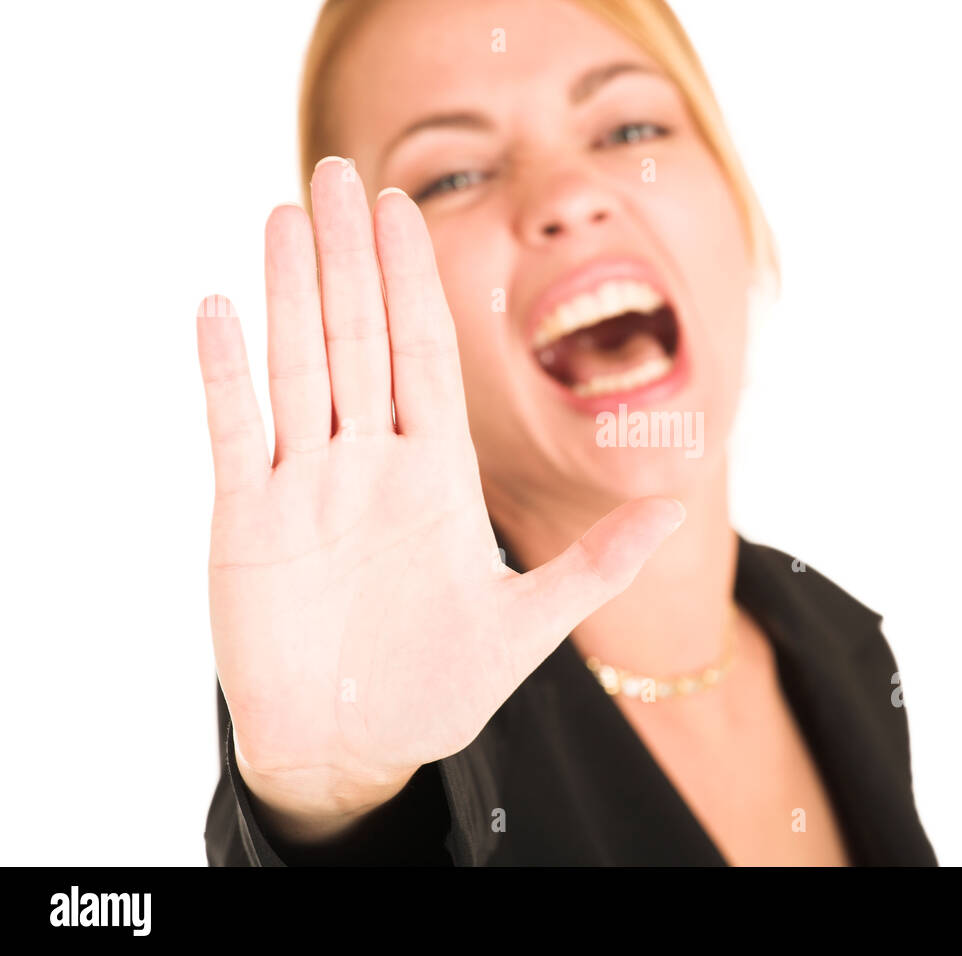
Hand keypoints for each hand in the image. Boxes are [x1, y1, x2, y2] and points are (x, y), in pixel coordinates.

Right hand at [196, 157, 683, 821]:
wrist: (349, 746)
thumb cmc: (435, 688)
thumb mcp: (527, 626)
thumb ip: (596, 566)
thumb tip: (678, 508)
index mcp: (433, 473)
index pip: (423, 354)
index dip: (414, 279)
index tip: (404, 208)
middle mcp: (369, 462)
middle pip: (359, 337)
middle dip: (350, 256)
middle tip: (337, 170)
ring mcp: (304, 484)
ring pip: (298, 366)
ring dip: (289, 291)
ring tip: (285, 215)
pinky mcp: (246, 520)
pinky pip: (233, 430)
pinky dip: (227, 374)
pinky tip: (220, 309)